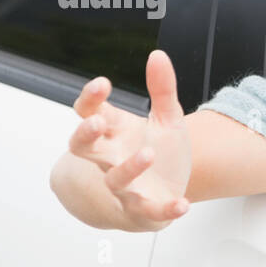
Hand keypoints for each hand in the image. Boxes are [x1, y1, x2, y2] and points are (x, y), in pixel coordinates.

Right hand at [68, 50, 192, 230]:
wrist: (165, 193)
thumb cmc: (159, 153)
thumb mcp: (167, 119)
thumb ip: (162, 89)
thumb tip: (158, 55)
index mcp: (114, 133)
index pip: (89, 113)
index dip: (90, 99)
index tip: (102, 84)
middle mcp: (111, 159)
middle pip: (82, 147)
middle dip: (85, 134)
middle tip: (96, 122)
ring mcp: (125, 187)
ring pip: (115, 179)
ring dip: (129, 167)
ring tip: (148, 153)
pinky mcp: (144, 210)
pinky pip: (151, 212)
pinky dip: (167, 209)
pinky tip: (183, 204)